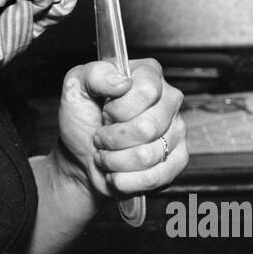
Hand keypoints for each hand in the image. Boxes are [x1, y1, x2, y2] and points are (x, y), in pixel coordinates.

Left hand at [54, 58, 187, 200]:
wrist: (81, 157)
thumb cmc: (81, 120)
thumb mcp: (75, 88)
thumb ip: (94, 75)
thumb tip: (121, 81)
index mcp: (147, 74)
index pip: (147, 91)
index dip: (119, 108)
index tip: (104, 111)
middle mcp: (168, 100)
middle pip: (147, 127)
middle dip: (113, 138)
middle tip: (101, 136)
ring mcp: (176, 130)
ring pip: (148, 155)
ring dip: (115, 160)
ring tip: (106, 154)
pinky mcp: (177, 160)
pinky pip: (156, 176)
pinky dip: (126, 179)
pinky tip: (117, 172)